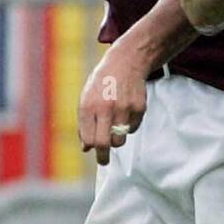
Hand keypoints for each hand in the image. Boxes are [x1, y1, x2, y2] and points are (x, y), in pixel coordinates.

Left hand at [78, 38, 148, 165]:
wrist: (126, 62)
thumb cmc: (102, 83)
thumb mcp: (86, 98)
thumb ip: (84, 124)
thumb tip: (86, 148)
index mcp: (89, 105)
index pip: (90, 138)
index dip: (92, 149)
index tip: (95, 154)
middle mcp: (106, 108)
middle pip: (105, 144)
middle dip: (103, 157)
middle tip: (104, 160)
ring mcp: (124, 108)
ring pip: (120, 140)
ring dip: (116, 139)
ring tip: (115, 126)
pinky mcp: (139, 108)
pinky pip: (133, 128)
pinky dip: (128, 126)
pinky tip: (125, 111)